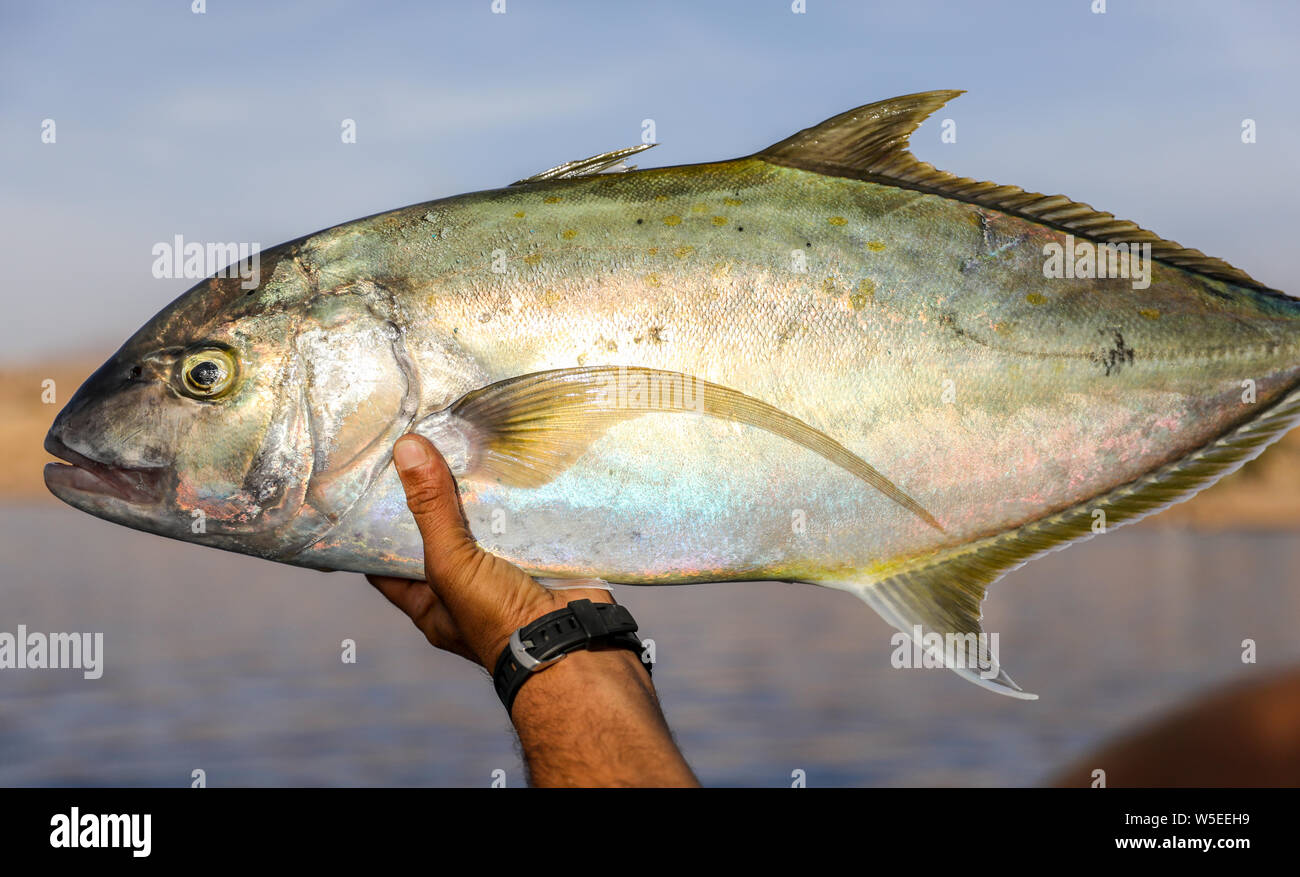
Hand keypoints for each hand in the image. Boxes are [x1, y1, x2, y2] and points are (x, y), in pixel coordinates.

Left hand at [366, 433, 615, 668]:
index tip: (369, 487)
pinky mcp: (536, 558)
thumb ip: (430, 511)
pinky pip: (520, 521)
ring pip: (481, 526)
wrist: (571, 637)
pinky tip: (506, 462)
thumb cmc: (500, 618)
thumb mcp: (451, 565)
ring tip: (461, 444)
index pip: (388, 565)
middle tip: (421, 451)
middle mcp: (463, 590)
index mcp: (431, 603)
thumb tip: (406, 449)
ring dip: (476, 494)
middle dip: (432, 500)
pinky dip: (515, 497)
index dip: (375, 531)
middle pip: (439, 537)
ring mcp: (502, 573)